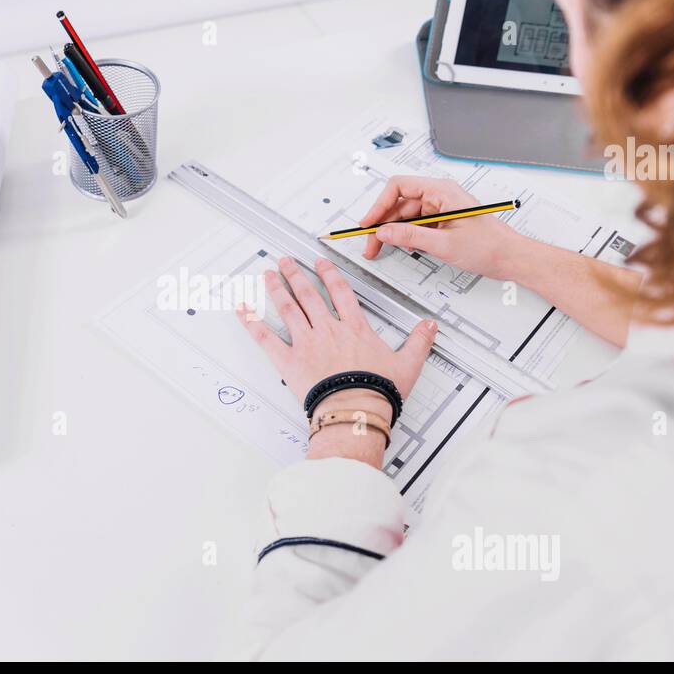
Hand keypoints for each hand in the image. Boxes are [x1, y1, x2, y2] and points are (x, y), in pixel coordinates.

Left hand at [236, 256, 436, 465]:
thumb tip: (430, 327)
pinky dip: (252, 323)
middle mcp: (328, 330)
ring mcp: (307, 343)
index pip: (341, 293)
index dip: (330, 275)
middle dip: (297, 274)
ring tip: (269, 275)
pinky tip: (242, 310)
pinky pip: (266, 338)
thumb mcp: (408, 364)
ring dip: (277, 289)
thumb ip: (419, 342)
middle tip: (287, 261)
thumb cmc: (378, 392)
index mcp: (354, 329)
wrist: (355, 411)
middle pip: (310, 294)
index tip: (321, 264)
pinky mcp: (289, 361)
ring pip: (289, 308)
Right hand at [360, 175, 533, 280]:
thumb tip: (385, 231)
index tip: (368, 222)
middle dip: (383, 224)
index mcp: (442, 191)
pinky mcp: (442, 221)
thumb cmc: (489, 246)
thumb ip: (410, 236)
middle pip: (399, 204)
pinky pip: (417, 224)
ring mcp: (441, 208)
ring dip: (393, 232)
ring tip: (382, 248)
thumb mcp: (444, 243)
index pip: (399, 187)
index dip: (379, 205)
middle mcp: (440, 196)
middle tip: (371, 244)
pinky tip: (403, 247)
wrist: (509, 257)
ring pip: (406, 216)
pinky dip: (406, 235)